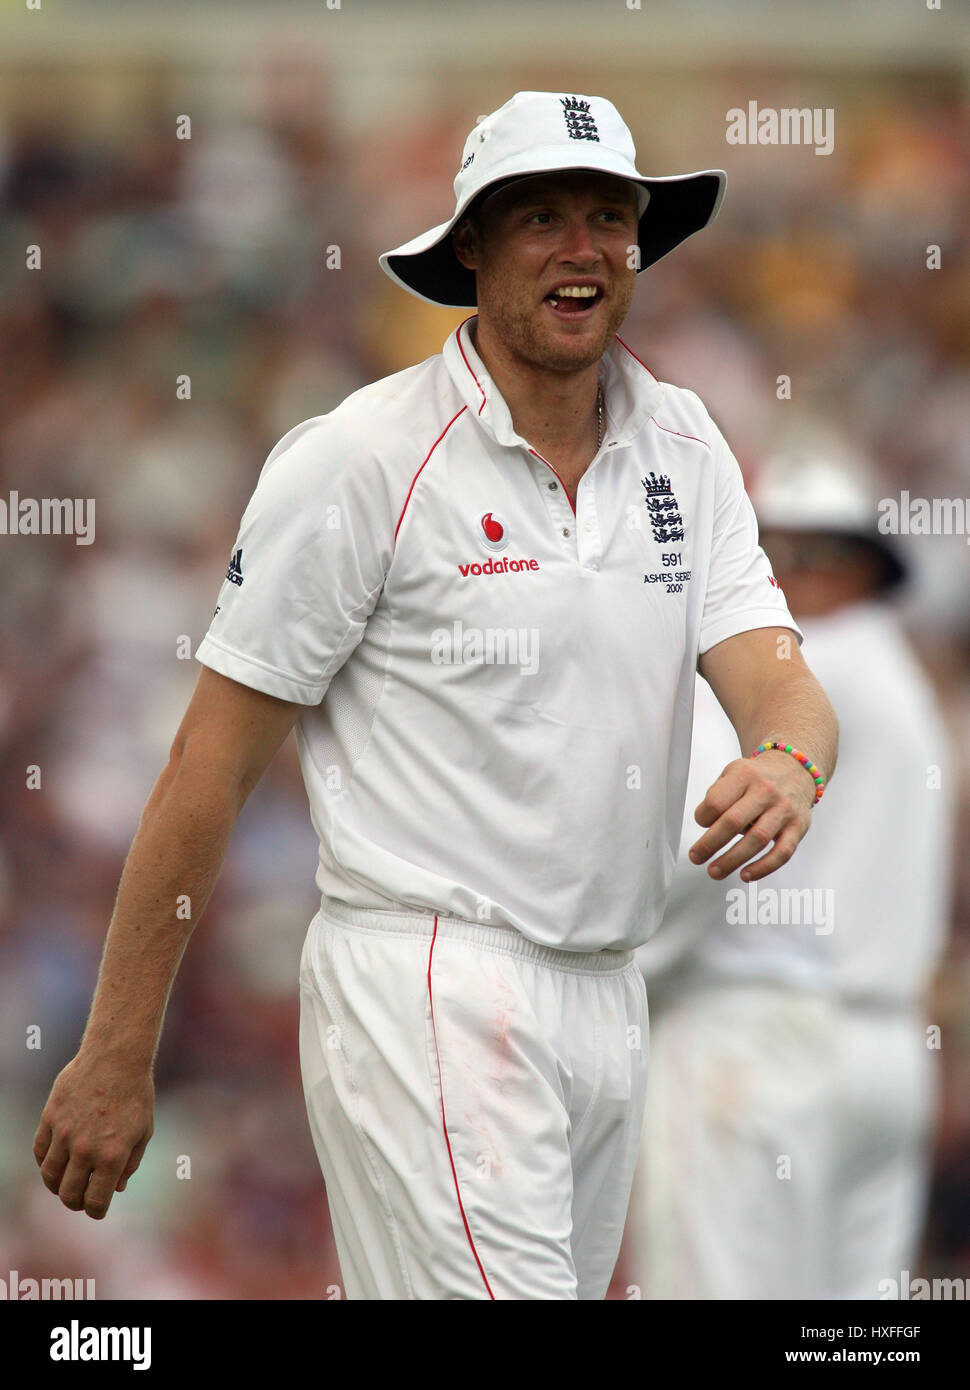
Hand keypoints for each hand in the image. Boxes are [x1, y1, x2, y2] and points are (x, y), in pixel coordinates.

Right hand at [33, 1049, 154, 1219]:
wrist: (117, 1057)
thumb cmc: (136, 1094)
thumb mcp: (143, 1132)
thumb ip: (129, 1164)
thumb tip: (116, 1188)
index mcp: (112, 1156)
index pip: (95, 1201)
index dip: (96, 1211)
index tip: (97, 1208)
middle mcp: (86, 1149)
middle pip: (69, 1194)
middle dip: (75, 1202)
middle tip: (80, 1198)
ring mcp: (65, 1134)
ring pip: (50, 1176)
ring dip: (57, 1185)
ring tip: (65, 1182)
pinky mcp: (50, 1118)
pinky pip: (40, 1151)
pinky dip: (45, 1162)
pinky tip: (56, 1161)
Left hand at [687, 751, 814, 882]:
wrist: (795, 770)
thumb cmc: (759, 777)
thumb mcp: (734, 772)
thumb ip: (718, 796)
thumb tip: (707, 827)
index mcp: (744, 775)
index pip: (716, 801)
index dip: (702, 817)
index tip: (700, 824)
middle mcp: (766, 791)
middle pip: (733, 822)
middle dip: (710, 844)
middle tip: (697, 857)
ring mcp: (784, 810)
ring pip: (757, 840)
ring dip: (732, 860)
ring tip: (715, 871)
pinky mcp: (798, 827)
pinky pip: (782, 853)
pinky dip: (763, 868)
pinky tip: (746, 875)